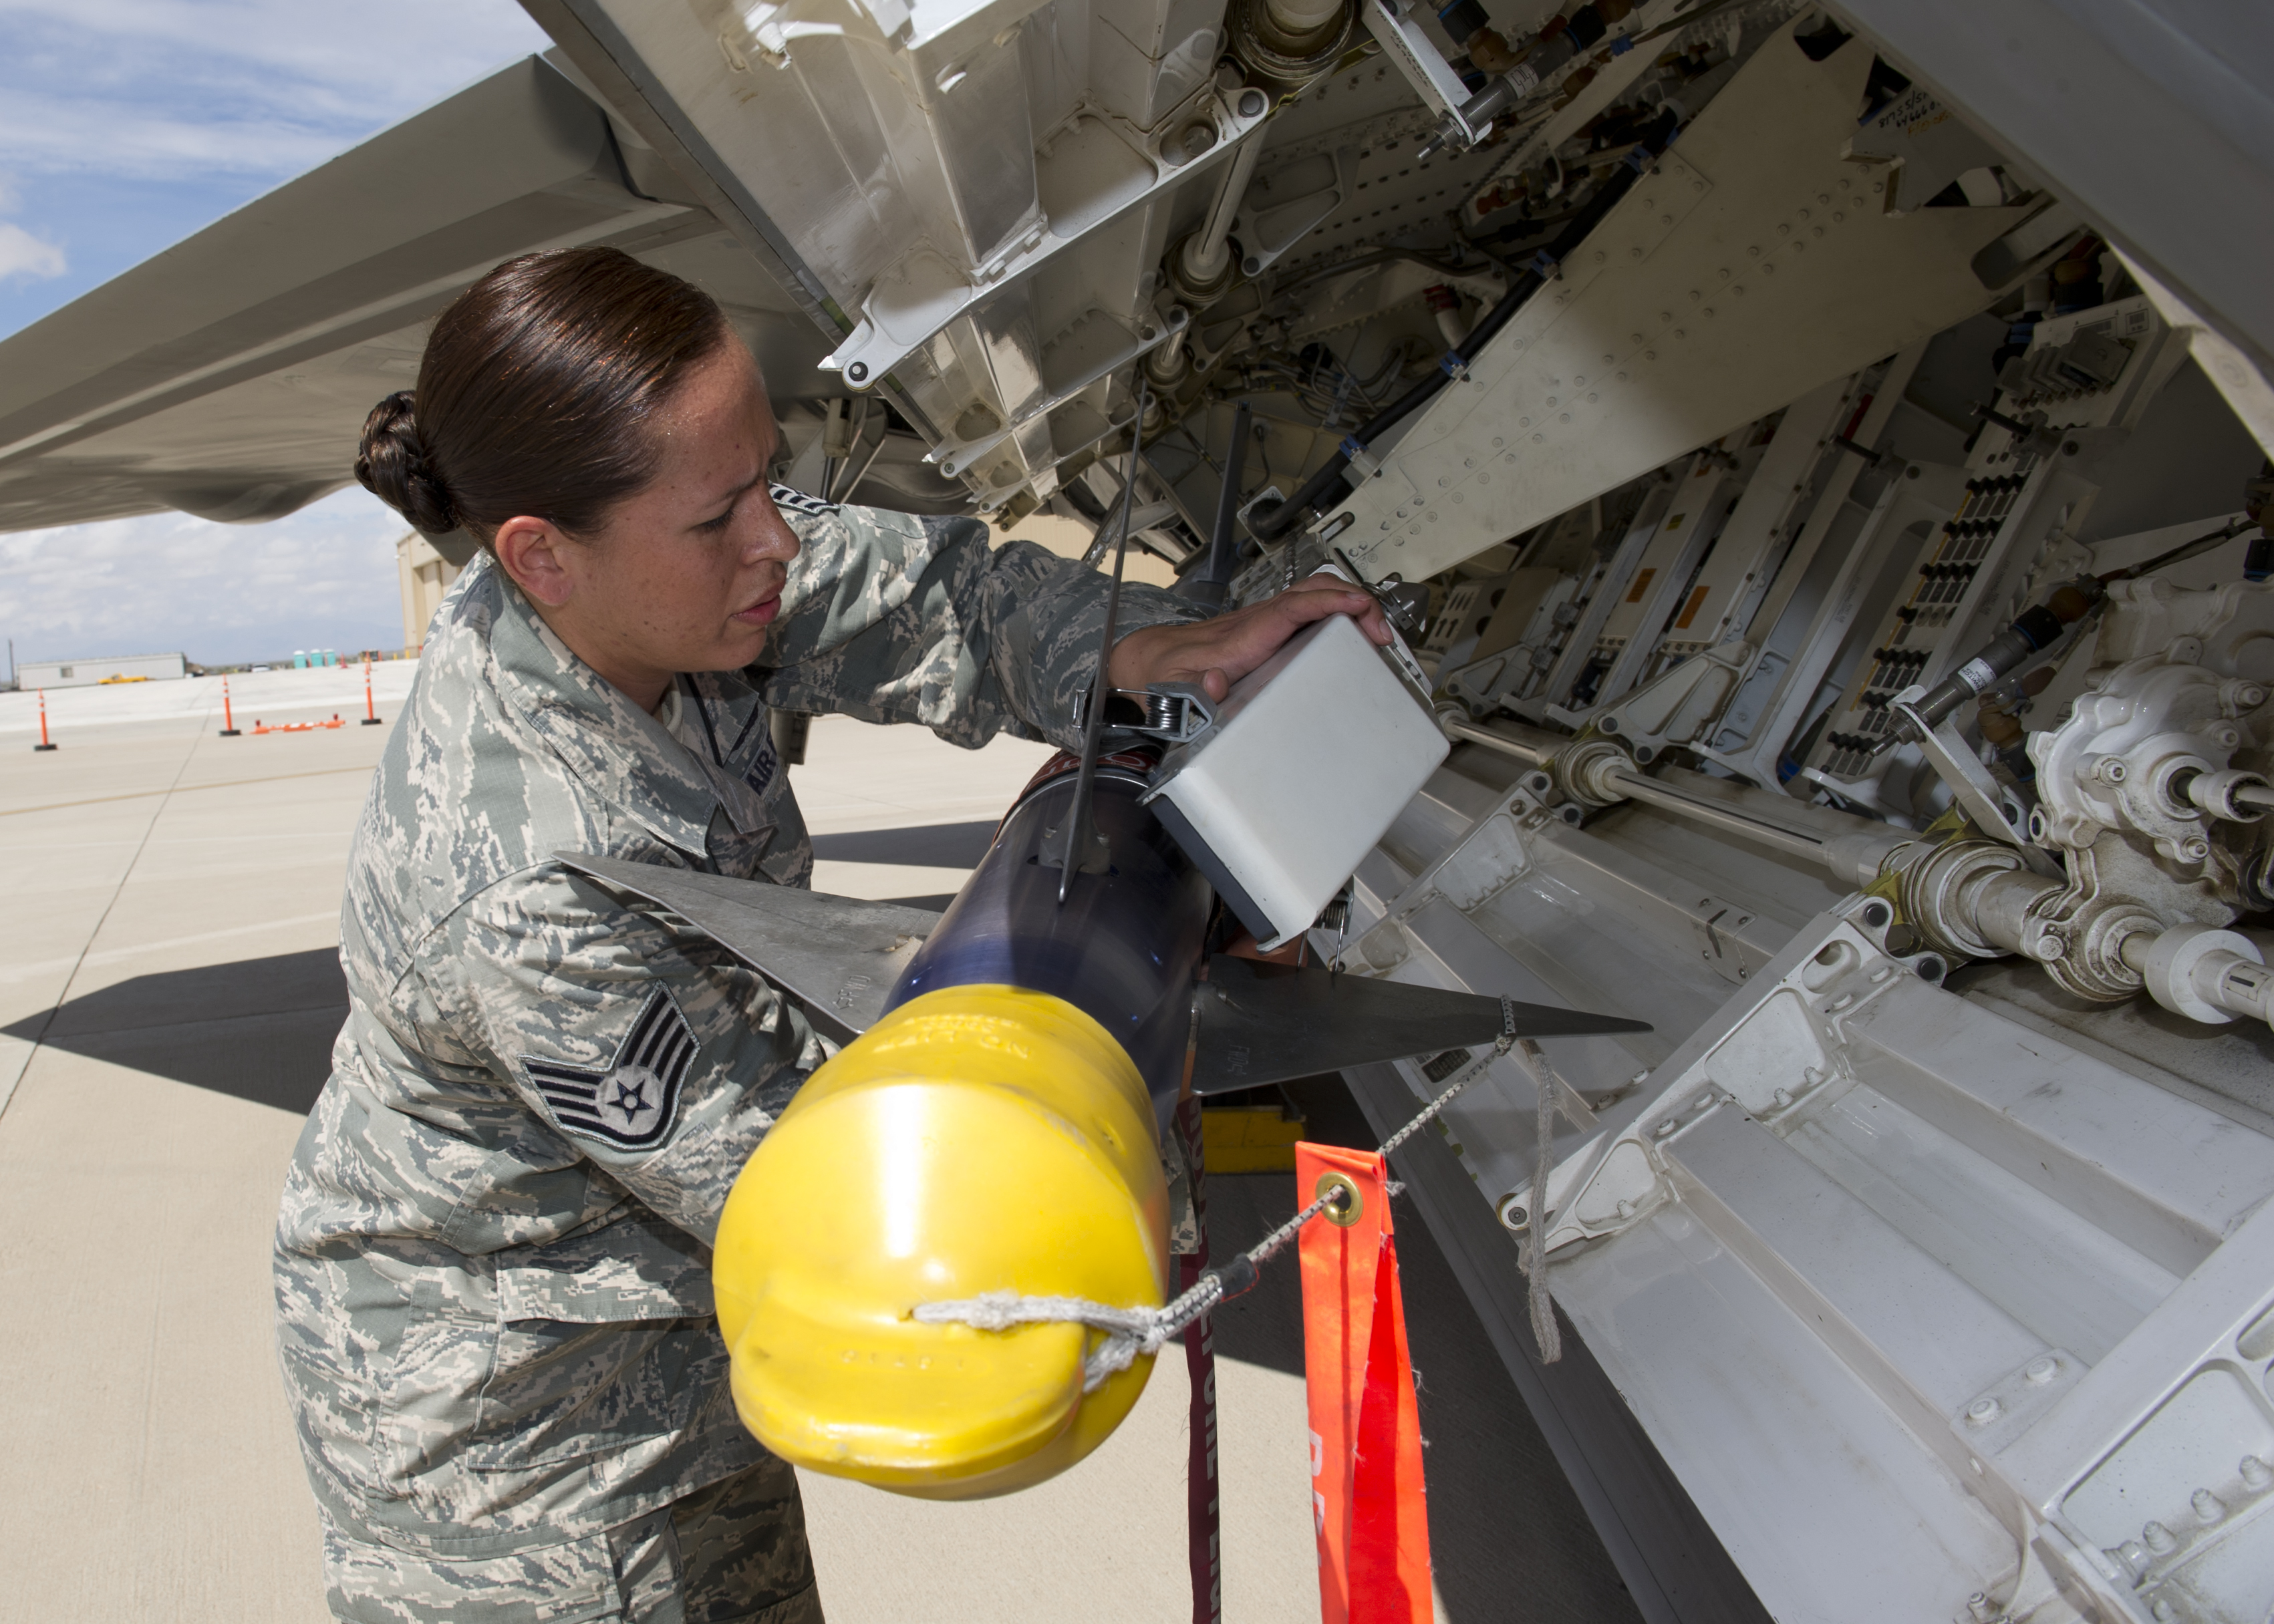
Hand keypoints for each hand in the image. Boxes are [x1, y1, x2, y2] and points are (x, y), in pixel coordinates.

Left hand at [1107, 575, 1392, 701]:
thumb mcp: (1172, 691)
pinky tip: (1352, 631)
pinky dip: (1336, 612)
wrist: (1149, 661)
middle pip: (1310, 591)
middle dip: (1353, 600)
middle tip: (1381, 630)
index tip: (1358, 608)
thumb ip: (1192, 691)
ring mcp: (1263, 622)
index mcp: (1241, 639)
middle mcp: (1256, 623)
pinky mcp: (1267, 629)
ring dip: (1349, 604)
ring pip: (1312, 596)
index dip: (1327, 603)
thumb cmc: (1164, 675)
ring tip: (1378, 631)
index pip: (1290, 608)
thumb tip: (1214, 683)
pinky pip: (1308, 610)